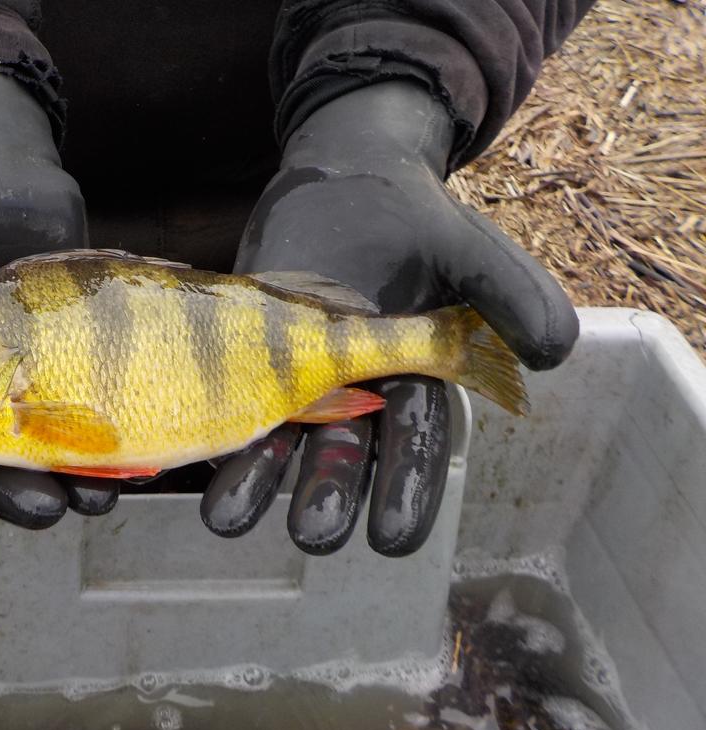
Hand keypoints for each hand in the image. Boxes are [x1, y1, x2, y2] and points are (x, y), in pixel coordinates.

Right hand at [0, 54, 117, 572]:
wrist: (2, 162)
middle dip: (12, 496)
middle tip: (47, 510)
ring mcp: (15, 375)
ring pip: (35, 447)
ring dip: (62, 478)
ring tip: (95, 497)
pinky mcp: (63, 358)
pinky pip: (83, 411)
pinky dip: (101, 439)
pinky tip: (127, 458)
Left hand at [201, 81, 577, 555]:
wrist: (345, 179)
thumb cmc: (417, 220)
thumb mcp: (472, 250)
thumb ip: (513, 296)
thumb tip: (551, 352)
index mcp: (417, 380)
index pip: (416, 445)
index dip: (407, 490)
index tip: (392, 536)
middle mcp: (358, 393)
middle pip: (345, 456)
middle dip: (329, 495)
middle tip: (312, 534)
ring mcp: (301, 378)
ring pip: (281, 439)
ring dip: (258, 479)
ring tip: (228, 517)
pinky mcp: (252, 357)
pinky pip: (232, 397)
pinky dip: (215, 430)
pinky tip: (191, 462)